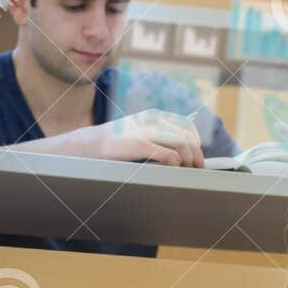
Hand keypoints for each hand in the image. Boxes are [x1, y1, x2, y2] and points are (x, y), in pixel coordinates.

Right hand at [69, 109, 204, 166]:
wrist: (90, 145)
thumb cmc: (117, 144)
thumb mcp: (140, 132)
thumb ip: (158, 137)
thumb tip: (183, 153)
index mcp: (154, 116)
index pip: (186, 126)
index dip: (196, 142)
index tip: (196, 156)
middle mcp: (153, 120)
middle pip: (188, 136)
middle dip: (196, 154)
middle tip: (197, 169)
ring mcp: (146, 131)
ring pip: (183, 143)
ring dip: (190, 160)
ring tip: (188, 171)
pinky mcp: (140, 144)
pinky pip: (168, 154)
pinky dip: (176, 163)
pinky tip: (173, 169)